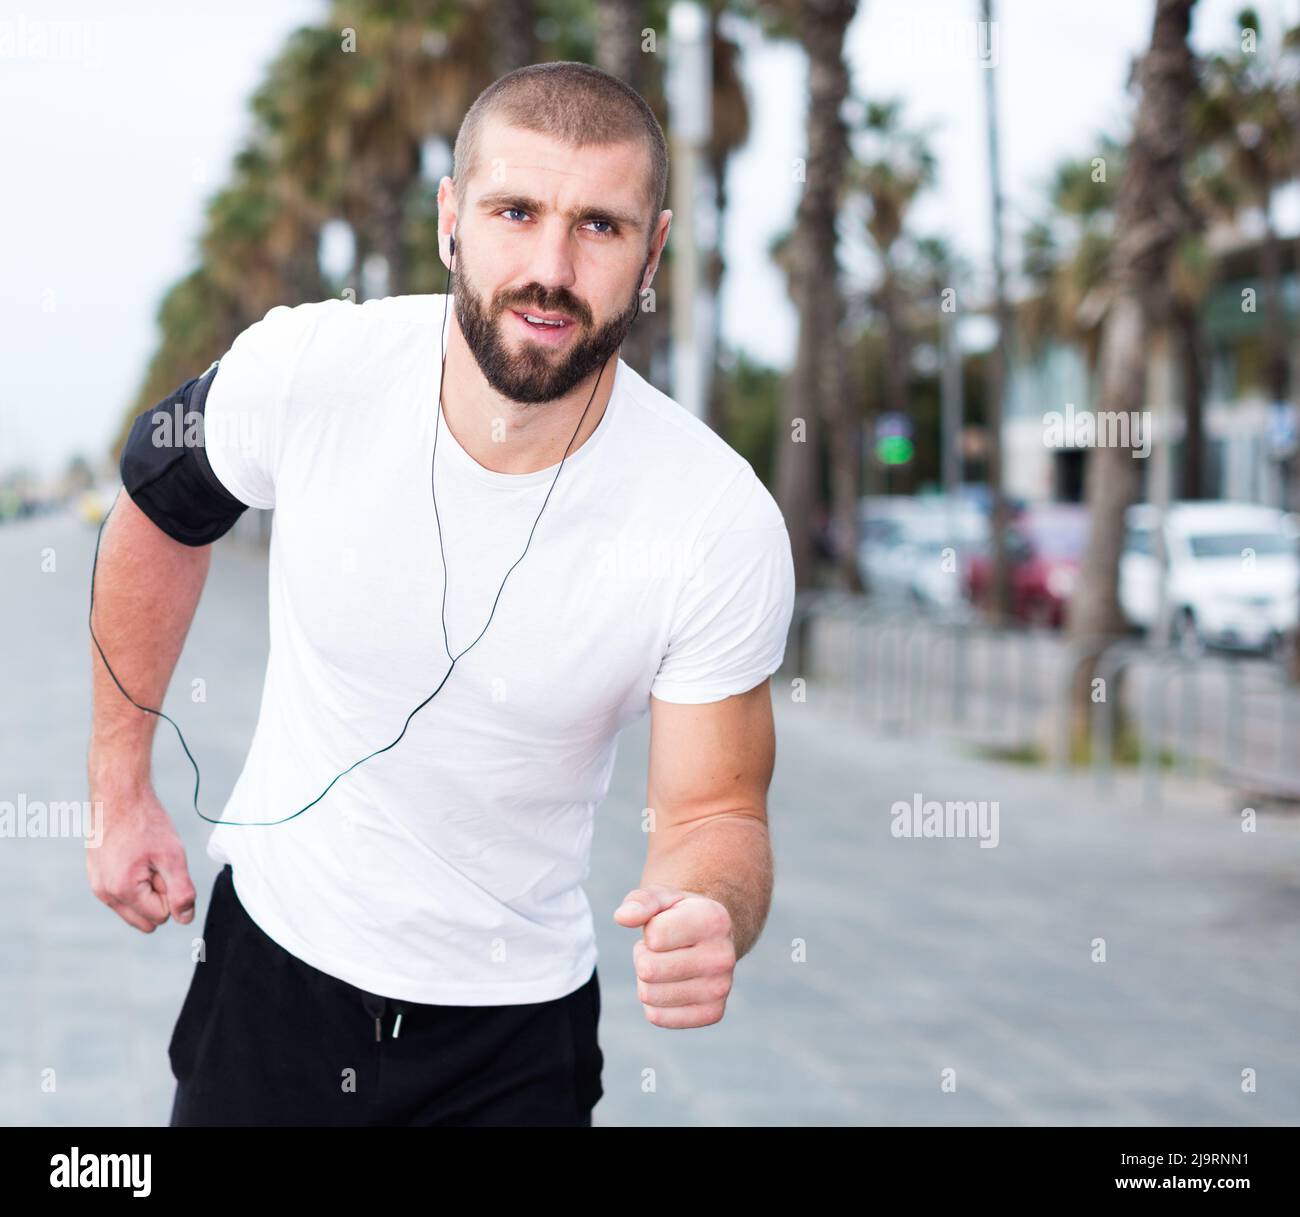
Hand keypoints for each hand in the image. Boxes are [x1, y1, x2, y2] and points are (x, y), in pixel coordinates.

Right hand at [86, 785, 195, 932]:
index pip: (162, 916)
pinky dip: (136, 881)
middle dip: (159, 896)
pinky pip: (124, 895)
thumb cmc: (146, 823)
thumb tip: (185, 919)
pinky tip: (135, 856)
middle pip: (146, 919)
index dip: (172, 892)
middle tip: (157, 865)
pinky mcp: (97, 877)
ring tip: (146, 859)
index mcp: (121, 891)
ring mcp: (97, 886)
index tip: (165, 866)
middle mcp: (104, 894)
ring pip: (135, 908)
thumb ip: (181, 892)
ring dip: (148, 888)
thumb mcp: (173, 856)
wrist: (119, 796)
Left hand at [613, 885, 735, 1027]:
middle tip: (661, 949)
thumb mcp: (662, 897)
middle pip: (648, 969)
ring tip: (667, 964)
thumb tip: (622, 917)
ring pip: (649, 995)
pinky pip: (657, 1016)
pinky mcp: (712, 1014)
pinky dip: (655, 1002)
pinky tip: (673, 985)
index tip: (666, 926)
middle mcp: (722, 957)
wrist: (712, 938)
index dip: (650, 930)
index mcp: (713, 920)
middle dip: (644, 956)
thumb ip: (640, 901)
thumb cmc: (680, 915)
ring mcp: (720, 989)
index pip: (654, 936)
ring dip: (648, 979)